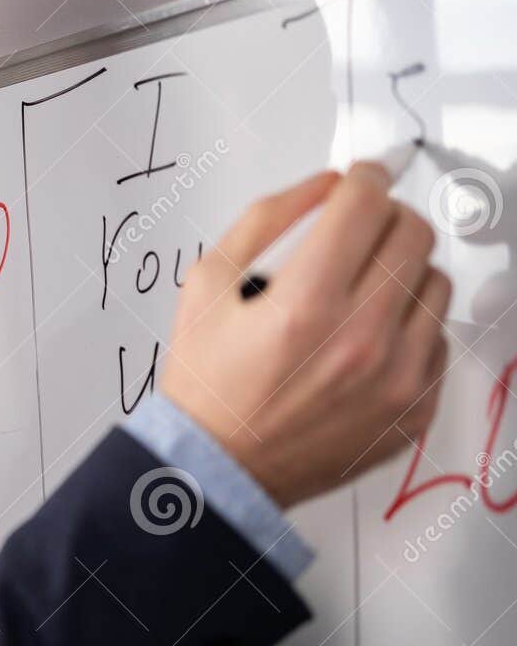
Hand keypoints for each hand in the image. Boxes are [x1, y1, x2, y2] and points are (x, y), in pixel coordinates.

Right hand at [160, 162, 450, 508]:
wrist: (219, 468)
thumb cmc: (208, 383)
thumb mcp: (206, 285)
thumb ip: (264, 221)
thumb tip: (325, 184)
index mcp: (305, 304)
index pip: (365, 205)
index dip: (364, 177)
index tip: (361, 178)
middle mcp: (360, 339)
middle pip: (413, 234)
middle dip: (385, 217)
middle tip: (359, 230)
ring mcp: (396, 377)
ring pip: (435, 282)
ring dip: (401, 271)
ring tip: (360, 290)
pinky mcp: (415, 408)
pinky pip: (439, 338)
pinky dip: (409, 325)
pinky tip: (367, 337)